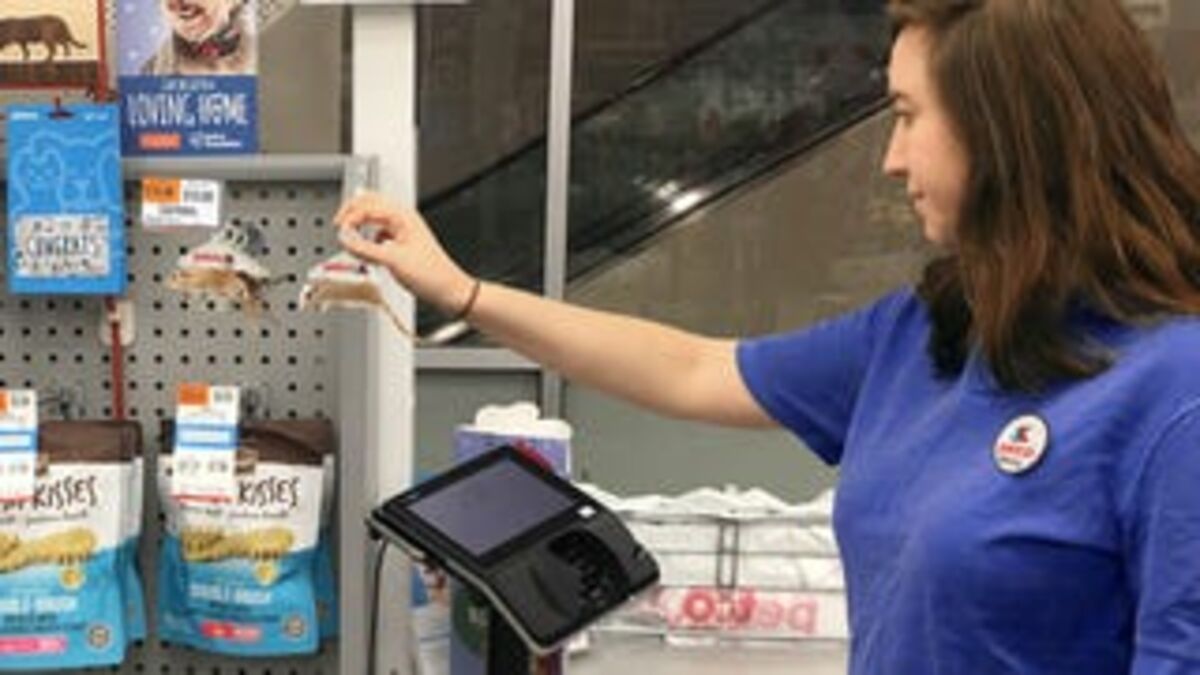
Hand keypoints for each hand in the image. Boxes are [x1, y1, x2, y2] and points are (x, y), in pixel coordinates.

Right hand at [333, 192, 476, 314]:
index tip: (340, 231)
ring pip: (374, 218)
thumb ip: (364, 248)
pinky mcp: (402, 244)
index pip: (367, 205)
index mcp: (402, 216)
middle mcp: (403, 219)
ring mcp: (403, 231)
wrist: (449, 291)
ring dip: (360, 226)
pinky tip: (368, 253)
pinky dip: (369, 240)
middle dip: (352, 213)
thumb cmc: (431, 274)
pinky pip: (380, 234)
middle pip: (370, 203)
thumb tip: (344, 238)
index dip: (350, 216)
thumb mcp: (392, 260)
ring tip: (352, 239)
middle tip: (340, 227)